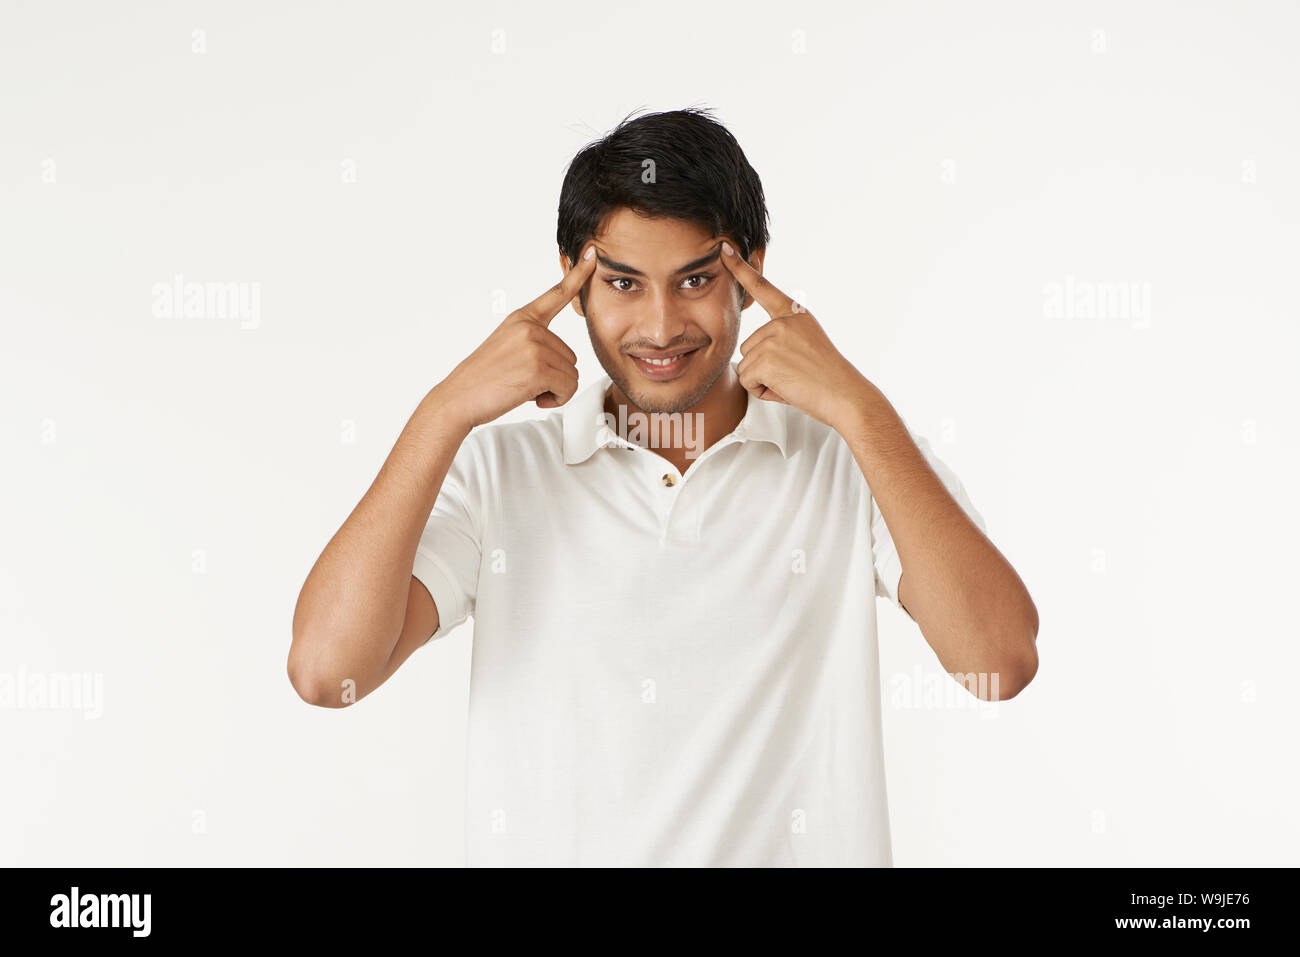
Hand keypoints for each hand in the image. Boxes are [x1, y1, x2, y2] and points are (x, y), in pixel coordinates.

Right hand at [436, 244, 594, 430]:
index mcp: (522, 318)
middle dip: (553, 376)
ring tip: (524, 388)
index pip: (556, 293)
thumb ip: (534, 341)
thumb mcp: (507, 347)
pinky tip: (533, 398)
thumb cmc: (484, 379)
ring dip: (554, 389)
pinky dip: (556, 399)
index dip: (577, 274)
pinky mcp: (538, 368)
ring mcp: (534, 345)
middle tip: (523, 380)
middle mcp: (530, 327)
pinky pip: (567, 388)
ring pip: (571, 374)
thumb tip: (563, 357)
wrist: (458, 398)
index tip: (591, 254)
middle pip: (571, 357)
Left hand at [719, 240, 873, 432]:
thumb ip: (782, 337)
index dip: (741, 268)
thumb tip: (755, 349)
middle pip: (748, 347)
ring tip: (793, 381)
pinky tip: (786, 388)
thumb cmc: (827, 379)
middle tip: (795, 375)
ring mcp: (773, 337)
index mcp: (794, 314)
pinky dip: (761, 391)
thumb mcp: (807, 345)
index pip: (763, 287)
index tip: (725, 248)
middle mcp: (782, 321)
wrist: (845, 395)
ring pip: (746, 365)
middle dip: (765, 368)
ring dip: (763, 380)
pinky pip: (746, 380)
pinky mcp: (765, 358)